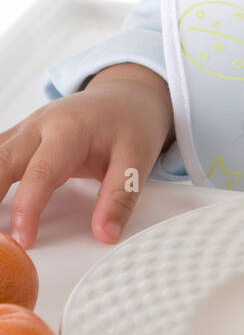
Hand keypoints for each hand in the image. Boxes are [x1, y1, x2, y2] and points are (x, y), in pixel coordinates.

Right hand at [0, 65, 173, 247]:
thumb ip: (121, 197)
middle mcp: (41, 125)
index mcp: (70, 129)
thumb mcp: (138, 158)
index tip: (22, 238)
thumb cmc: (130, 122)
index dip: (28, 207)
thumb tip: (106, 232)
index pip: (41, 172)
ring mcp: (28, 128)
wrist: (126, 95)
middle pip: (2, 161)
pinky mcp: (22, 136)